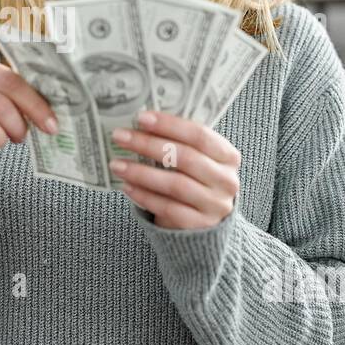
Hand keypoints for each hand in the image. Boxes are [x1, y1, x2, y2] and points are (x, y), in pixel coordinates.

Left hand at [109, 110, 242, 229]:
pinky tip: (127, 186)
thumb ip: (178, 143)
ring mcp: (215, 206)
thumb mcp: (198, 160)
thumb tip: (140, 125)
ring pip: (175, 184)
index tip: (141, 118)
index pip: (200, 135)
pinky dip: (145, 196)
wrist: (207, 223)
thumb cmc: (196, 180)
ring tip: (116, 164)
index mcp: (228, 156)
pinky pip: (168, 208)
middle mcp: (226, 181)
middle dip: (149, 145)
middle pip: (186, 158)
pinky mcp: (198, 226)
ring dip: (141, 172)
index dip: (170, 125)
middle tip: (120, 137)